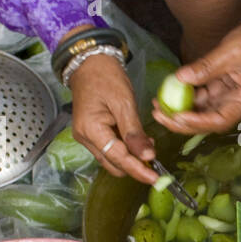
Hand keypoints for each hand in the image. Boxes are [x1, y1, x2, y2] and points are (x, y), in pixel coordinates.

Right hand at [68, 50, 156, 183]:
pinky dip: (125, 149)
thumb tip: (147, 157)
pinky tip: (137, 140)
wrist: (89, 63)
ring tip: (147, 145)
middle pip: (113, 164)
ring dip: (130, 158)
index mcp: (91, 129)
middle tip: (155, 159)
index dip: (137, 170)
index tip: (155, 178)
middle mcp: (85, 138)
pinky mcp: (91, 134)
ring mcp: (86, 137)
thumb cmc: (106, 77)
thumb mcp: (124, 103)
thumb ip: (135, 132)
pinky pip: (110, 149)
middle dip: (134, 166)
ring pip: (112, 159)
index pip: (117, 158)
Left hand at [152, 1, 240, 134]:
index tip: (177, 116)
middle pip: (209, 120)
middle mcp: (239, 103)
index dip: (198, 122)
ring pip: (203, 109)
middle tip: (159, 115)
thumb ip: (205, 67)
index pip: (220, 119)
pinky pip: (203, 95)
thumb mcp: (229, 53)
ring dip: (182, 108)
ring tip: (159, 103)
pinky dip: (188, 94)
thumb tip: (180, 79)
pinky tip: (172, 90)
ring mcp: (230, 96)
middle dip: (183, 120)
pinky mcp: (223, 87)